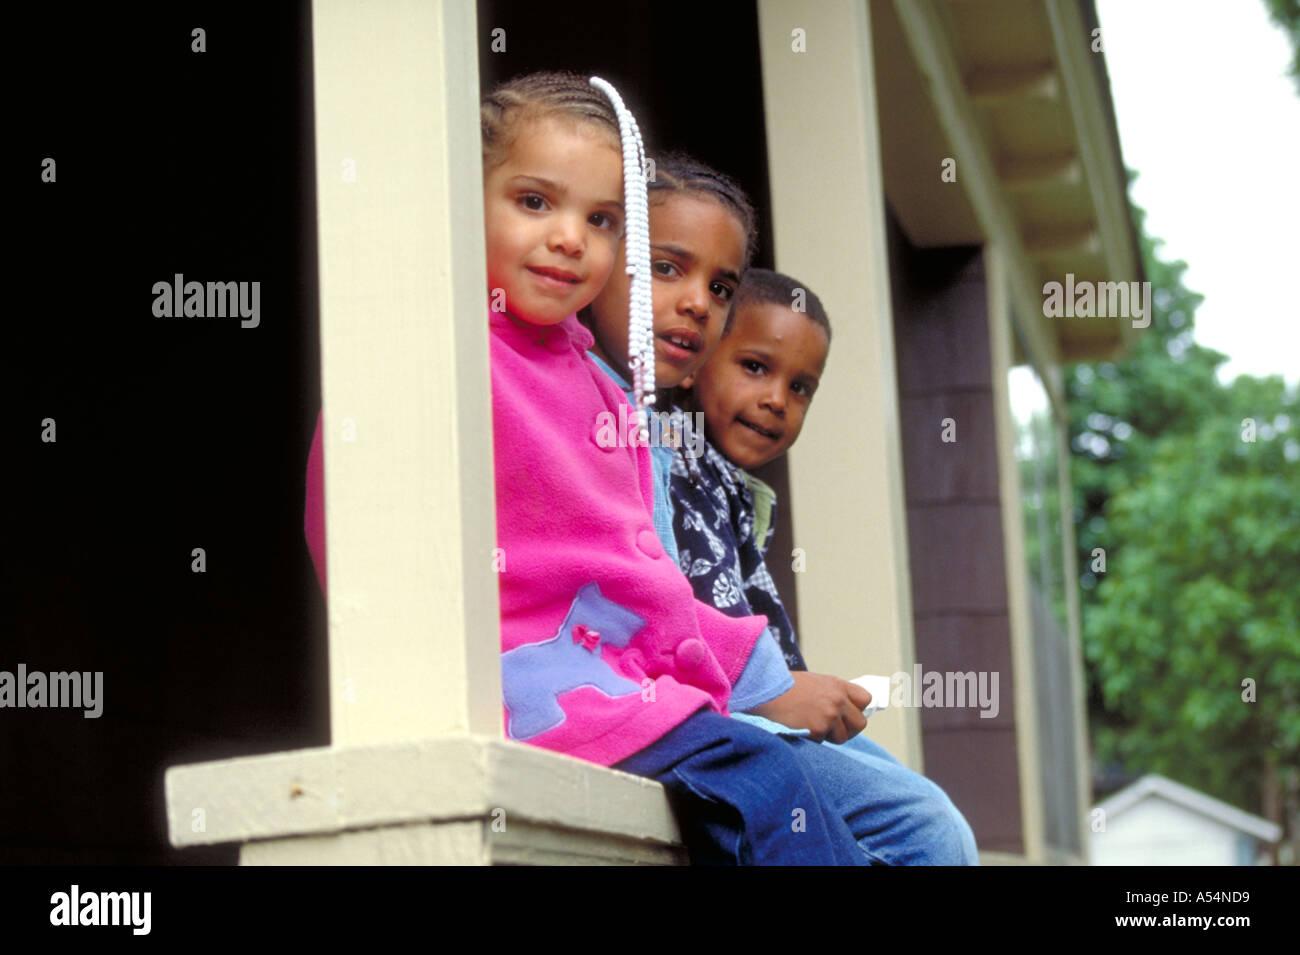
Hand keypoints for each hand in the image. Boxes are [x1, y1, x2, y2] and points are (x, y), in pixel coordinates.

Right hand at [749, 671, 871, 742]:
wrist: (766, 691)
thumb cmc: (786, 687)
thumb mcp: (815, 682)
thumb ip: (833, 694)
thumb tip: (846, 709)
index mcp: (838, 685)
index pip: (865, 699)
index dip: (858, 708)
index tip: (850, 713)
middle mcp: (837, 700)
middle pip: (860, 723)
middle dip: (849, 728)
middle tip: (835, 728)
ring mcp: (829, 716)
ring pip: (842, 737)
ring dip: (829, 735)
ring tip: (812, 725)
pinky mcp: (818, 730)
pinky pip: (822, 741)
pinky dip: (812, 738)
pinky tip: (800, 726)